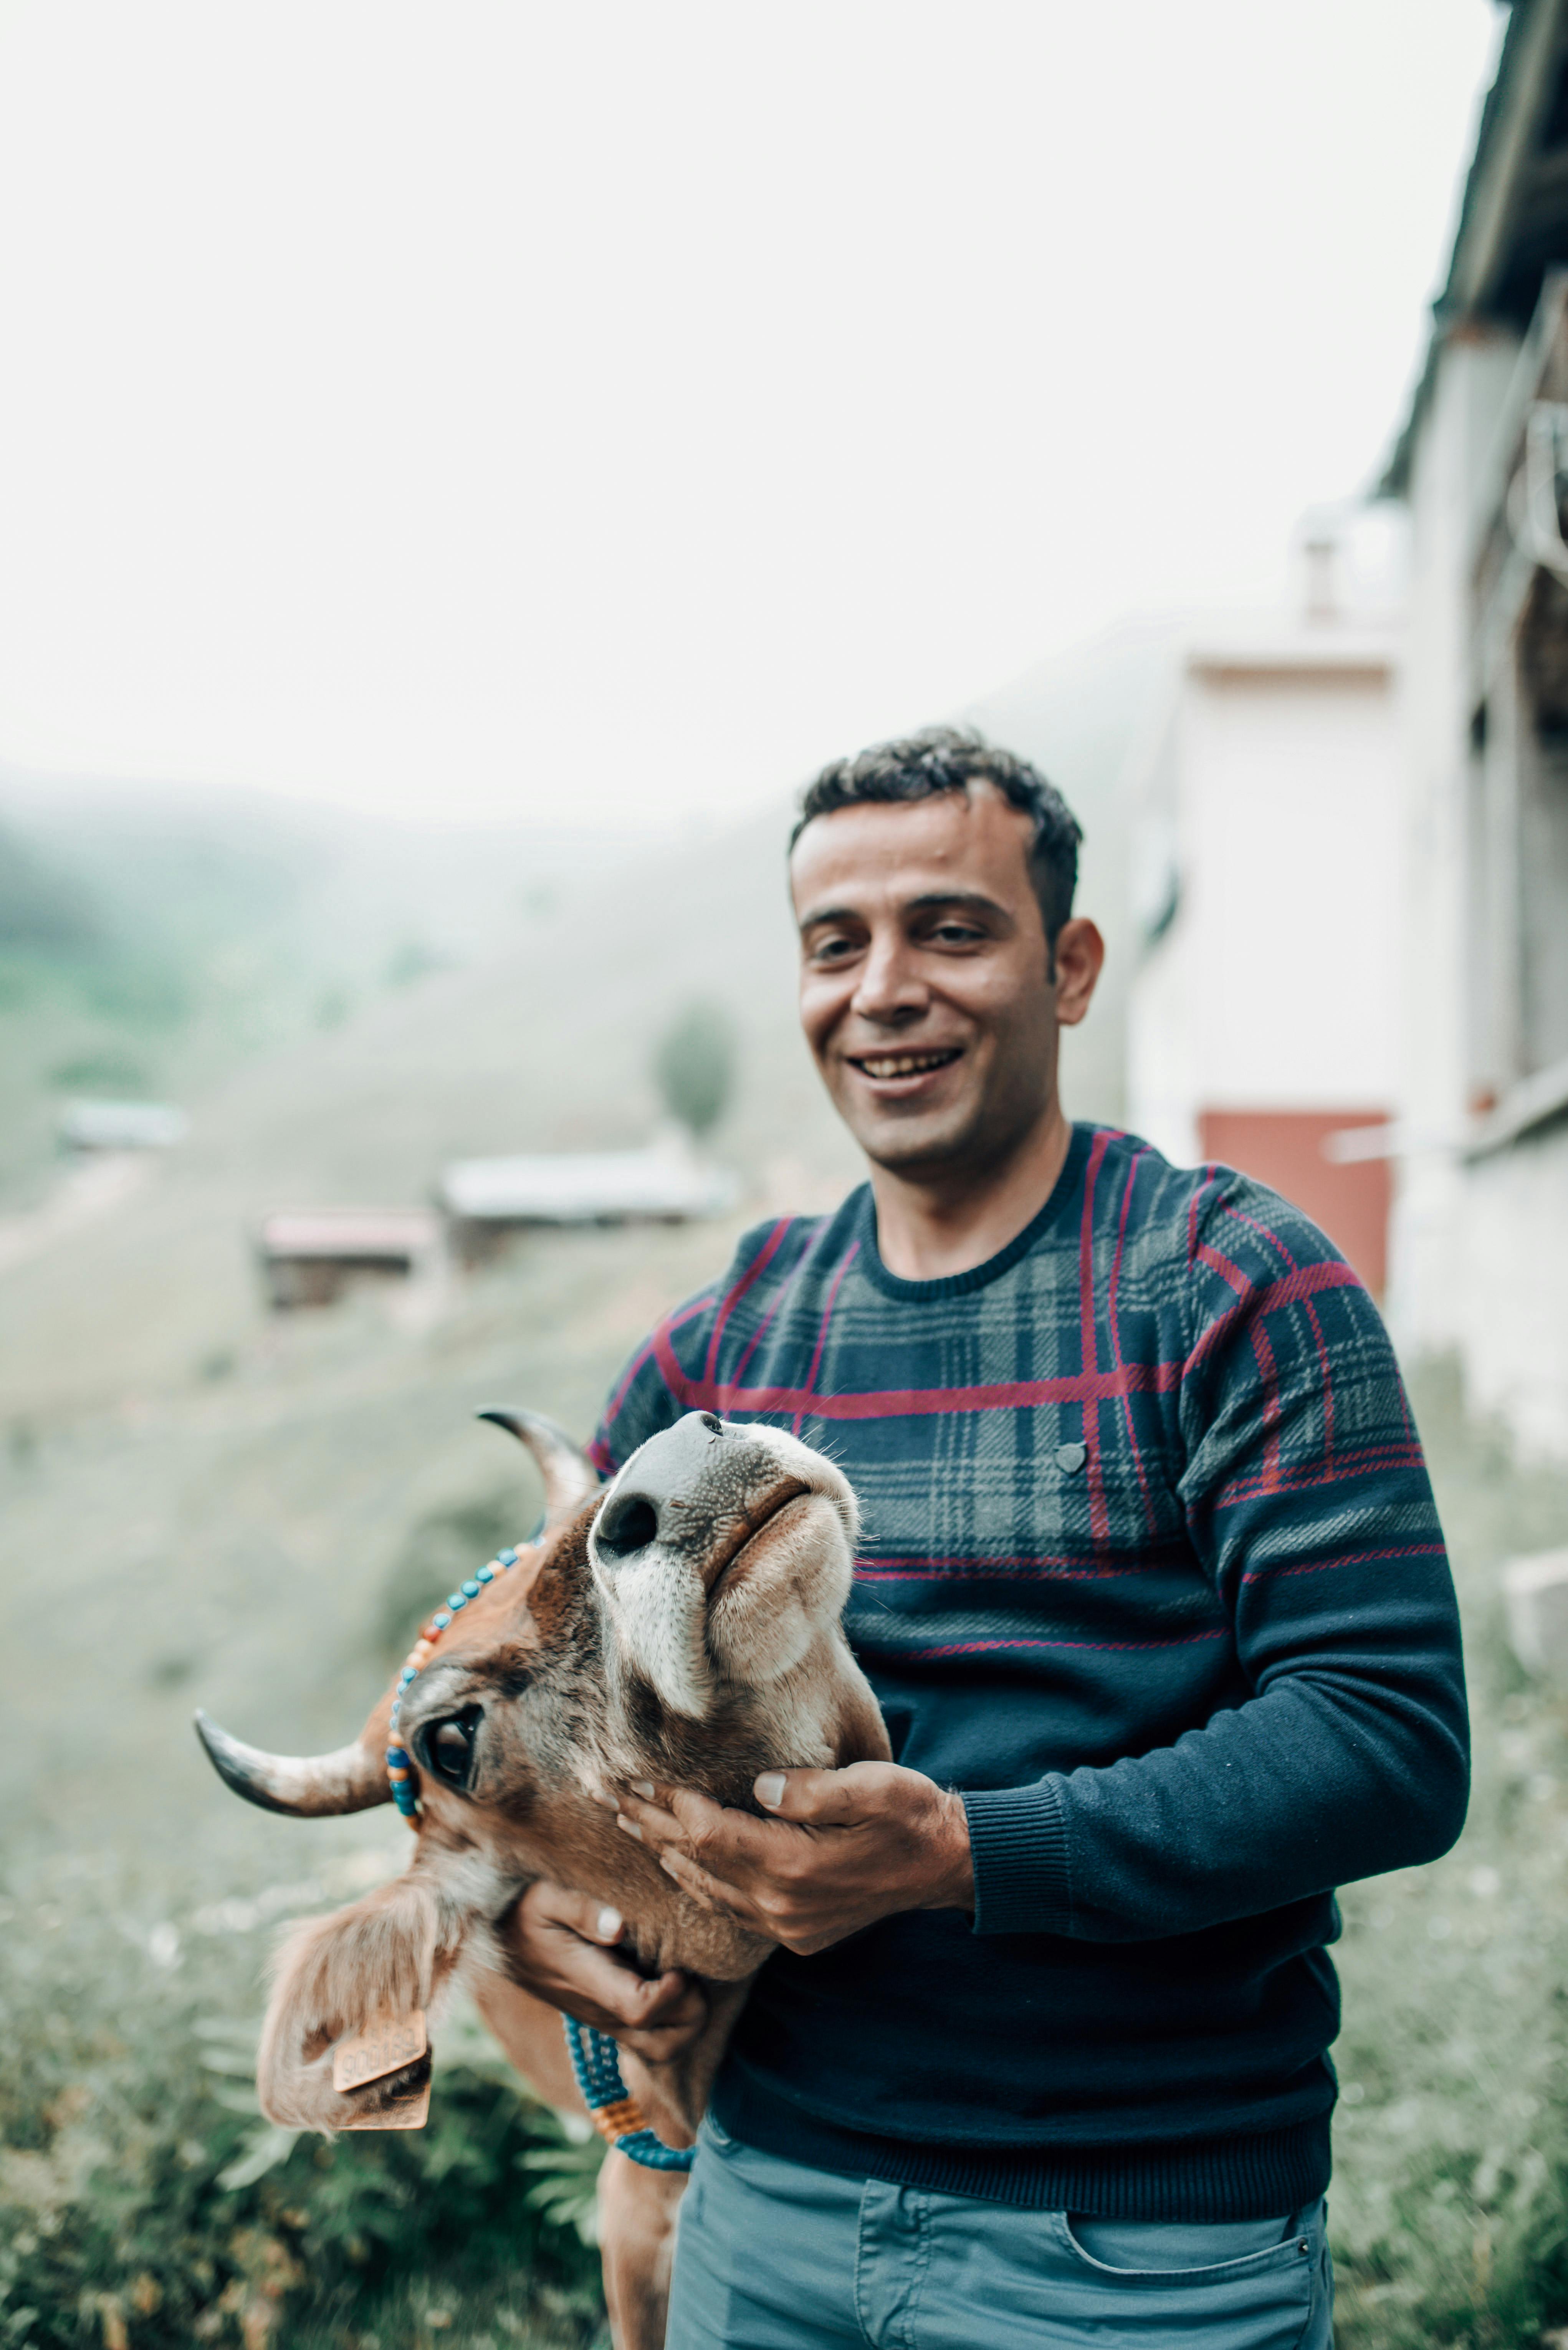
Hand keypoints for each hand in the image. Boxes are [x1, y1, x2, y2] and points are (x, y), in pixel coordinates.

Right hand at [499, 1879, 707, 2063]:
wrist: (501, 1936)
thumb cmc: (526, 1909)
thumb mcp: (548, 1896)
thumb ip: (582, 1909)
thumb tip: (618, 1927)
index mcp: (590, 1982)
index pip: (641, 2010)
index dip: (672, 1993)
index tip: (677, 1964)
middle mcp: (603, 2012)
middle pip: (666, 2045)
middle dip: (692, 2012)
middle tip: (687, 1971)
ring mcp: (607, 2021)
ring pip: (664, 2049)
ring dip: (687, 2020)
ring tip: (682, 1976)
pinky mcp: (610, 2018)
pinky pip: (652, 2039)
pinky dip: (674, 2020)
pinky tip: (668, 1981)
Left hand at [613, 1762, 973, 1956]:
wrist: (947, 1866)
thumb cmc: (911, 1815)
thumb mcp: (872, 1786)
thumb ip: (811, 1789)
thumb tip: (757, 1786)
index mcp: (795, 1865)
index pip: (710, 1831)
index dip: (669, 1802)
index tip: (636, 1775)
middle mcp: (782, 1904)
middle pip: (697, 1861)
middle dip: (651, 1825)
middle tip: (609, 1796)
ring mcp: (786, 1925)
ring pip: (706, 1889)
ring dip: (665, 1854)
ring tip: (630, 1823)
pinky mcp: (795, 1933)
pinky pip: (729, 1909)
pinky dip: (696, 1883)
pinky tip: (678, 1864)